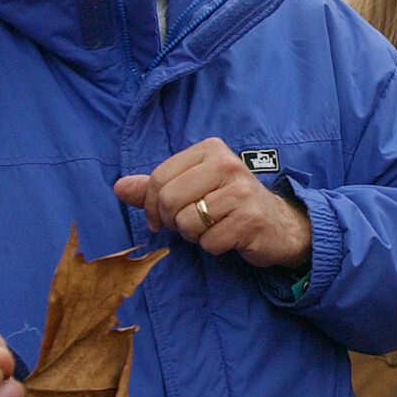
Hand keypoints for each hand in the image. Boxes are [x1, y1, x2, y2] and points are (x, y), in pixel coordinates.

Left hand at [113, 137, 311, 269]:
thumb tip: (119, 187)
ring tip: (212, 227)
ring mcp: (241, 192)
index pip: (160, 178)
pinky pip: (209, 242)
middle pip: (170, 200)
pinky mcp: (250, 220)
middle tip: (188, 224)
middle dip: (172, 221)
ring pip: (188, 223)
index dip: (150, 205)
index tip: (158, 218)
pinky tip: (228, 236)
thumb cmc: (228, 203)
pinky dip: (213, 246)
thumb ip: (155, 187)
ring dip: (194, 235)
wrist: (278, 223)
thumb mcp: (192, 187)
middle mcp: (228, 165)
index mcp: (211, 150)